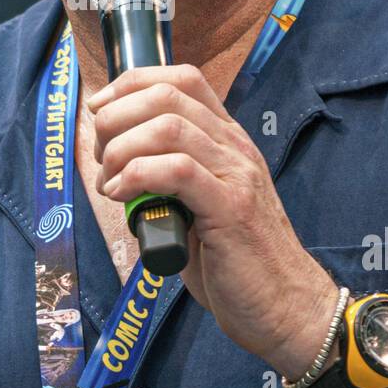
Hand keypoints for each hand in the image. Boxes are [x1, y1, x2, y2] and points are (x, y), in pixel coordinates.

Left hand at [86, 64, 338, 376]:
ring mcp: (236, 174)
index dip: (132, 83)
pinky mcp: (231, 208)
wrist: (287, 308)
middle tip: (101, 156)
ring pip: (168, 127)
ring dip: (121, 149)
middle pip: (167, 95)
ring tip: (109, 182)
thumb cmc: (236, 265)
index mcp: (228, 141)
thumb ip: (169, 181)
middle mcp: (234, 147)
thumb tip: (118, 171)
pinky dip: (136, 175)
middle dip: (117, 117)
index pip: (182, 79)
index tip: (100, 109)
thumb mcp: (200, 208)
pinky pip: (176, 170)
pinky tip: (121, 195)